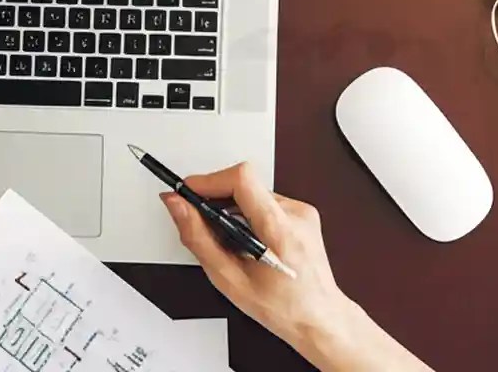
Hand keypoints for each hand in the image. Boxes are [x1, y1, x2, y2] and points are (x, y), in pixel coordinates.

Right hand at [162, 164, 429, 371]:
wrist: (319, 317)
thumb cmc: (283, 307)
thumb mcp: (229, 280)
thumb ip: (199, 238)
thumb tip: (178, 207)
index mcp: (280, 231)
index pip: (242, 179)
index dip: (208, 181)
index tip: (188, 192)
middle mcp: (295, 214)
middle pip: (244, 183)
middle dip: (215, 198)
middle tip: (200, 221)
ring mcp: (302, 212)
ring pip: (253, 192)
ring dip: (232, 209)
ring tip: (229, 241)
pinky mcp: (302, 213)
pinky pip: (266, 200)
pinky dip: (248, 214)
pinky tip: (248, 240)